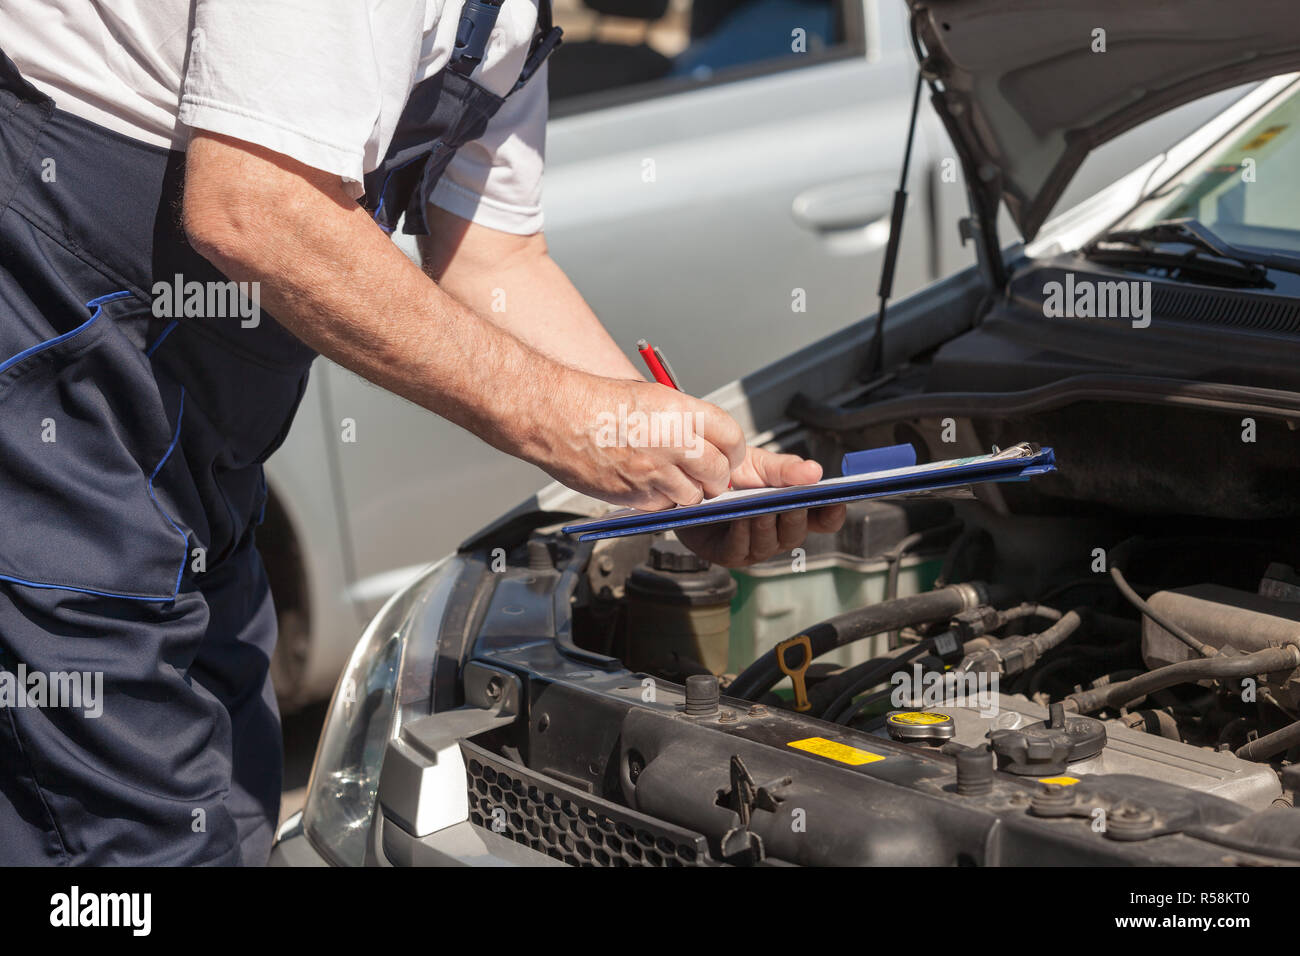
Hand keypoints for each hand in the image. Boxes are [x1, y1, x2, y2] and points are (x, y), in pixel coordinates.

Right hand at [527, 372, 747, 509]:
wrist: (556, 416)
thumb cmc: (597, 403)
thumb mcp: (653, 397)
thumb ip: (685, 421)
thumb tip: (708, 441)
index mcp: (680, 412)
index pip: (731, 437)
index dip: (734, 449)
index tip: (729, 454)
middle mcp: (671, 442)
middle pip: (719, 471)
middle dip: (718, 476)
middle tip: (708, 473)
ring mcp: (654, 472)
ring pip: (695, 496)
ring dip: (691, 492)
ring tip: (675, 478)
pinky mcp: (635, 495)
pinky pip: (665, 506)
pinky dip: (663, 500)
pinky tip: (650, 484)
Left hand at [676, 447, 846, 566]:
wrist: (691, 480)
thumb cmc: (729, 475)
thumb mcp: (759, 464)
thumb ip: (786, 469)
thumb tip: (815, 472)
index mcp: (792, 510)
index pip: (823, 520)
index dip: (833, 514)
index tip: (837, 501)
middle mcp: (777, 533)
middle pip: (797, 533)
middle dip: (796, 517)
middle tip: (794, 502)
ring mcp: (754, 547)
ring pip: (769, 543)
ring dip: (766, 525)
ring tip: (762, 509)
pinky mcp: (728, 555)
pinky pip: (740, 549)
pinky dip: (742, 533)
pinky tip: (740, 518)